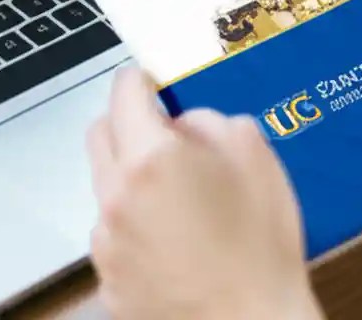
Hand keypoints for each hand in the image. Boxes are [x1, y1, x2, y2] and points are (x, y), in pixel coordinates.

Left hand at [86, 67, 323, 319]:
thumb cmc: (261, 244)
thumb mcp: (254, 155)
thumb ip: (208, 122)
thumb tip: (181, 123)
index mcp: (150, 158)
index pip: (123, 93)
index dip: (140, 80)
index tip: (150, 82)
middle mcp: (116, 196)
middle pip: (99, 136)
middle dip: (126, 125)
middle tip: (161, 135)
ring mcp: (107, 242)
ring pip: (106, 189)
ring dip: (131, 182)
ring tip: (180, 205)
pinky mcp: (109, 281)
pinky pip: (113, 236)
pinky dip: (134, 229)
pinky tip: (173, 245)